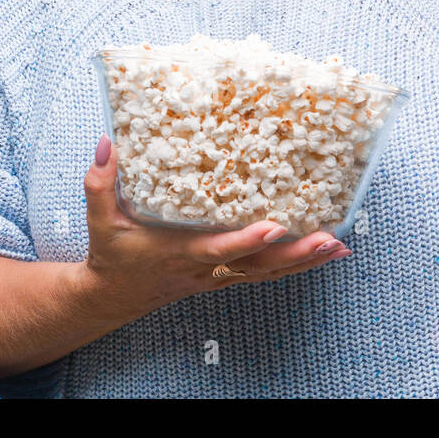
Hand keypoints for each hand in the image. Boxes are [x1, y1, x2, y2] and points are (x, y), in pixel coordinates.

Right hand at [78, 135, 351, 323]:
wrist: (113, 296)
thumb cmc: (112, 253)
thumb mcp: (100, 219)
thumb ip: (101, 182)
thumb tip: (109, 141)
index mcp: (180, 252)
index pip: (219, 248)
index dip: (248, 239)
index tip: (276, 224)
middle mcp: (205, 267)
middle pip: (258, 265)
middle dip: (295, 254)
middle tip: (329, 239)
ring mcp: (218, 276)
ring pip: (268, 272)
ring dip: (305, 261)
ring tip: (339, 245)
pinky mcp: (225, 277)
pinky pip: (266, 273)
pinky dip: (298, 265)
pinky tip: (325, 254)